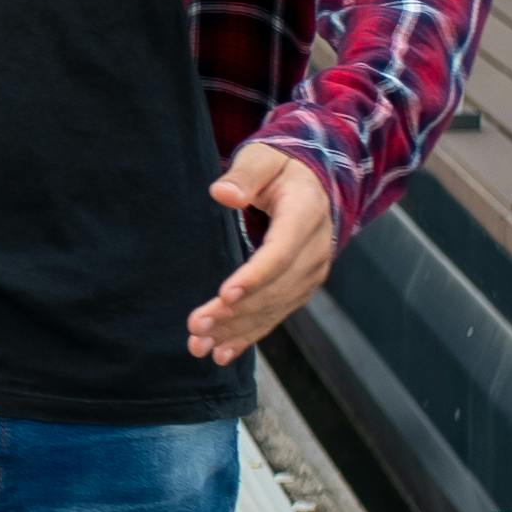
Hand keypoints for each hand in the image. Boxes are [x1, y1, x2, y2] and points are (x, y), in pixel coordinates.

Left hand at [192, 138, 338, 364]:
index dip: (254, 276)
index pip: (281, 252)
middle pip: (275, 288)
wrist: (311, 184)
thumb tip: (222, 193)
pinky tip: (222, 353)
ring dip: (237, 330)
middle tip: (196, 325)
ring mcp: (310, 273)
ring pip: (274, 308)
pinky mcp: (300, 288)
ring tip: (200, 346)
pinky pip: (276, 315)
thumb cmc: (279, 168)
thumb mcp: (263, 158)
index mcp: (306, 215)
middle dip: (236, 312)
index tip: (224, 295)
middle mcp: (315, 250)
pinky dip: (249, 336)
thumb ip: (245, 174)